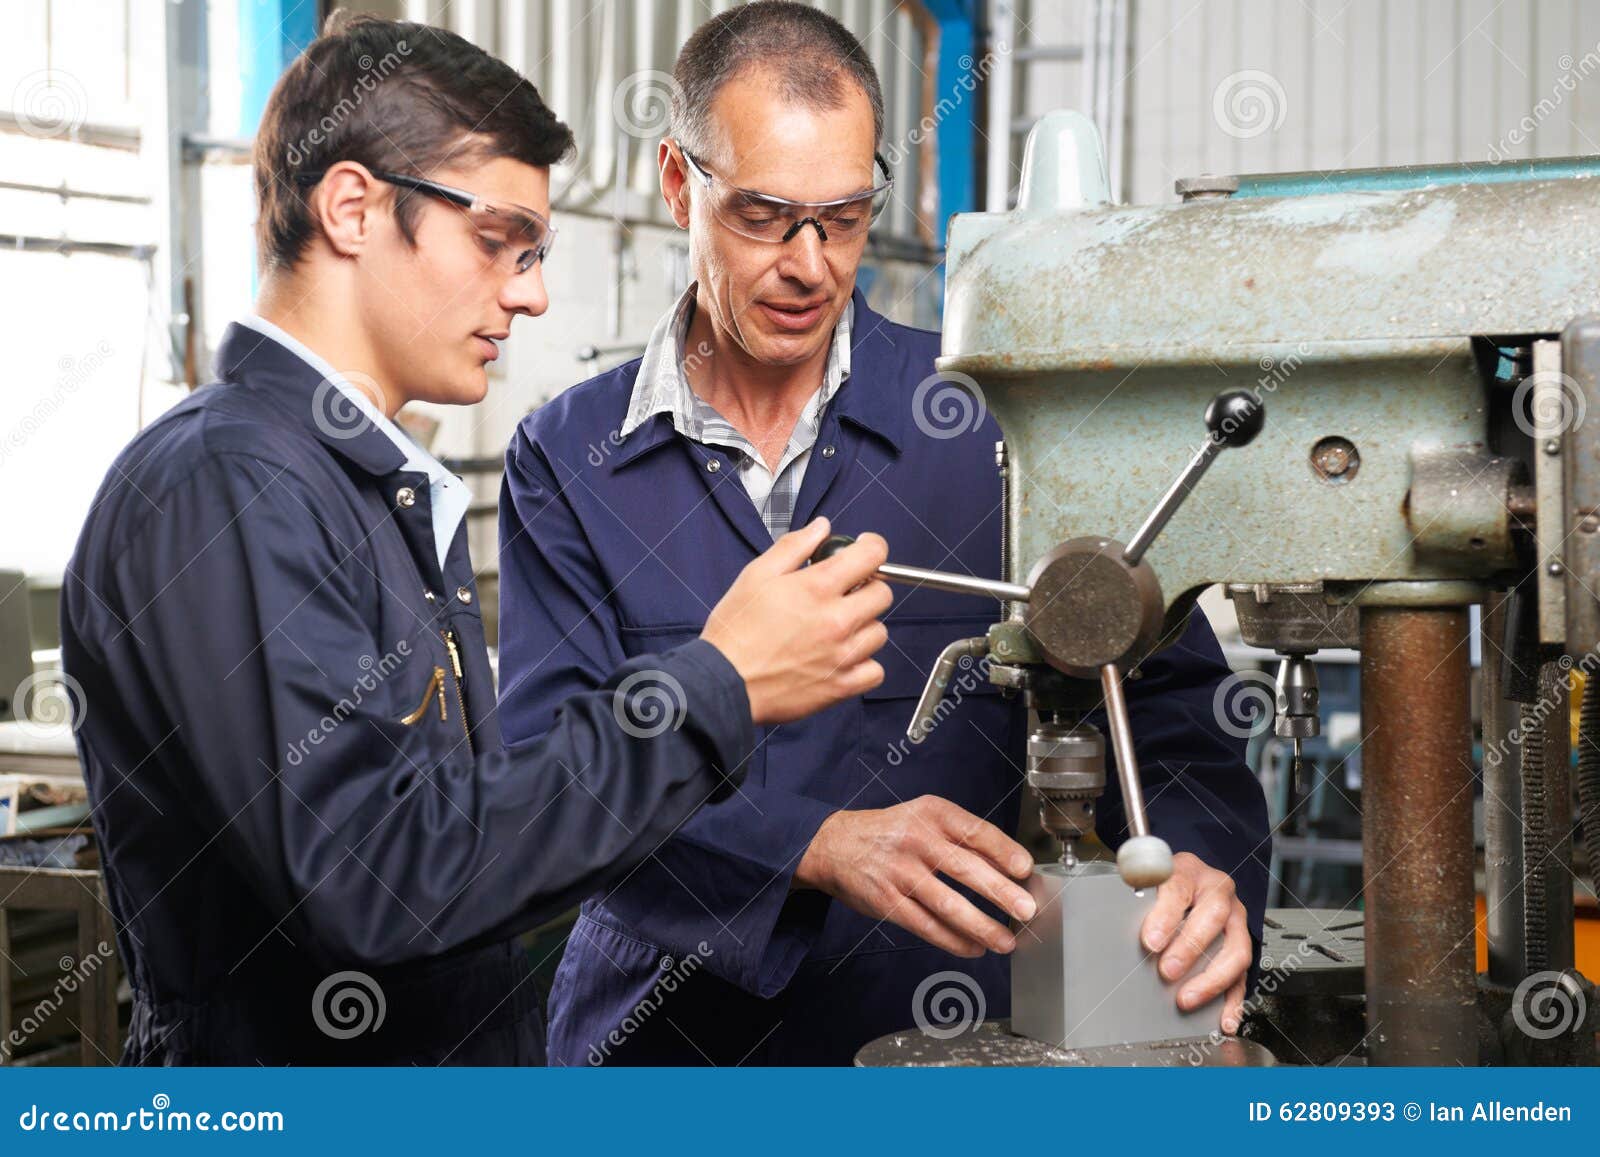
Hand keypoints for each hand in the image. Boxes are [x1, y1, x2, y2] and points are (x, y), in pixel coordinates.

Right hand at [701, 516, 891, 724]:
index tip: (866, 549)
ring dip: (864, 626)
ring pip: (879, 632)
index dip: (872, 546)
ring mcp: (842, 656)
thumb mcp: (756, 574)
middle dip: (867, 587)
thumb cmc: (735, 630)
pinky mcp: (841, 686)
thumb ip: (794, 546)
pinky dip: (864, 663)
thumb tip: (822, 528)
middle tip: (845, 593)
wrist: (723, 682)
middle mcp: (837, 620)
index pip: (872, 556)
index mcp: (817, 587)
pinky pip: (876, 671)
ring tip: (837, 628)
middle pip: (882, 594)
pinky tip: (842, 657)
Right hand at [794, 795, 1036, 956]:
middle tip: (1026, 910)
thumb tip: (1010, 868)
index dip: (1003, 850)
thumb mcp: (925, 818)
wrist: (835, 844)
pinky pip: (926, 925)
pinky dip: (953, 940)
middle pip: (964, 869)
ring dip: (981, 926)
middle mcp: (916, 840)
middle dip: (1000, 892)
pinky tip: (974, 947)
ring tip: (1005, 940)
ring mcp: (900, 872)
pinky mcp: (887, 902)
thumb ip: (962, 839)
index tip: (1025, 869)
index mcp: (932, 814)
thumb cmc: (892, 832)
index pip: (975, 831)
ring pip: (947, 904)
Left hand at [1139, 850, 1251, 1033]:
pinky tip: (1224, 1018)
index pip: (1179, 889)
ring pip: (1236, 949)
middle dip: (1189, 948)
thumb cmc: (1167, 883)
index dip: (1165, 916)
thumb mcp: (1149, 877)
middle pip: (1213, 917)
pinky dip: (1234, 999)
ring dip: (1211, 979)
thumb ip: (1137, 889)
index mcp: (1190, 872)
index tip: (1150, 940)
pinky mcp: (1241, 946)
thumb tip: (1116, 906)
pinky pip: (1243, 975)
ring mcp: (1235, 920)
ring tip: (1187, 998)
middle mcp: (1218, 893)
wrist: (1190, 880)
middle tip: (1167, 971)